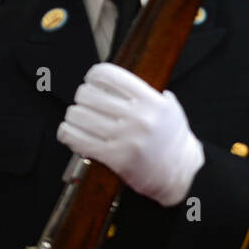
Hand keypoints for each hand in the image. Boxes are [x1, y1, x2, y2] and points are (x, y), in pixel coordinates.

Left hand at [56, 62, 203, 206]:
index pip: (109, 75)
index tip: (91, 80)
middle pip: (90, 94)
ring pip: (80, 116)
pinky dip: (67, 133)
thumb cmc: (172, 138)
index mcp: (150, 100)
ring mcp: (125, 138)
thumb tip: (114, 80)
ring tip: (77, 117)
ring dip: (73, 115)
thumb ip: (145, 91)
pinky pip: (79, 140)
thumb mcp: (168, 107)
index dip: (93, 75)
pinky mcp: (115, 158)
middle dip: (82, 96)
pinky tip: (68, 131)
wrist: (181, 173)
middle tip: (84, 101)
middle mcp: (138, 117)